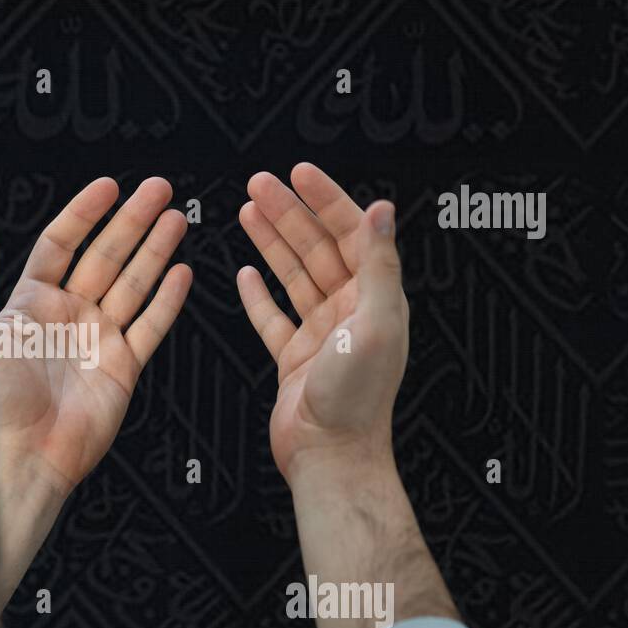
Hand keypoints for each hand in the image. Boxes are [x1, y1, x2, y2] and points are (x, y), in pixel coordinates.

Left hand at [0, 177, 191, 604]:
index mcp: (29, 304)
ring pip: (133, 284)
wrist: (13, 457)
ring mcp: (97, 343)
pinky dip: (168, 301)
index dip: (85, 213)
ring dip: (155, 250)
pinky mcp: (121, 370)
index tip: (108, 187)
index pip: (62, 244)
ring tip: (176, 217)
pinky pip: (150, 328)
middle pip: (106, 256)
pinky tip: (182, 272)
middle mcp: (67, 318)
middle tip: (158, 188)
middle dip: (132, 221)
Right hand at [235, 163, 407, 484]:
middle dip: (287, 212)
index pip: (349, 233)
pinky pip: (273, 317)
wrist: (330, 454)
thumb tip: (383, 210)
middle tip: (259, 184)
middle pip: (316, 247)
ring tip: (247, 211)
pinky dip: (258, 294)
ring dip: (271, 242)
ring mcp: (320, 333)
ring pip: (293, 275)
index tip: (299, 174)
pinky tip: (244, 272)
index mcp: (373, 298)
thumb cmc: (357, 398)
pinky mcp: (294, 357)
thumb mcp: (377, 322)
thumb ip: (380, 264)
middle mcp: (349, 311)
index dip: (325, 200)